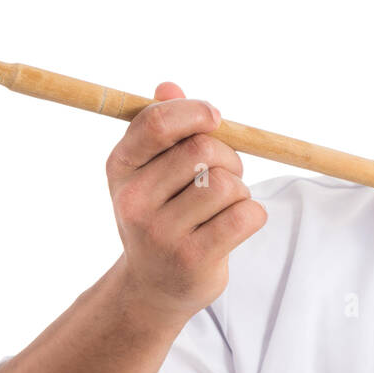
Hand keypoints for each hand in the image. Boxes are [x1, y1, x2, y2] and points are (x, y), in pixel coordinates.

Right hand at [106, 82, 266, 323]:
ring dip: (240, 189)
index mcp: (120, 169)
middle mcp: (134, 201)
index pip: (157, 123)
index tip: (216, 119)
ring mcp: (161, 234)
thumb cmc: (160, 215)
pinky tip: (235, 225)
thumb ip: (162, 128)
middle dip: (227, 156)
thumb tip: (168, 86)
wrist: (154, 286)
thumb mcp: (150, 171)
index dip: (195, 112)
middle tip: (224, 174)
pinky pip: (246, 216)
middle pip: (203, 150)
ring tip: (225, 205)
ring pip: (228, 184)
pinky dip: (253, 214)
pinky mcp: (193, 260)